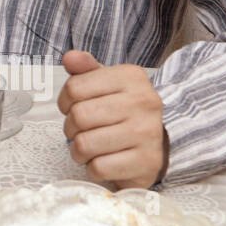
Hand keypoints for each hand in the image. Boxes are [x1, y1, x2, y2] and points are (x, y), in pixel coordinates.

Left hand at [58, 50, 168, 188]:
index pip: (74, 87)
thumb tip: (70, 57)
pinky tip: (105, 160)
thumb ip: (85, 69)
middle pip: (78, 116)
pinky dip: (94, 167)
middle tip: (81, 130)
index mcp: (131, 77)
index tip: (72, 106)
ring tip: (91, 146)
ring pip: (84, 144)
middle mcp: (144, 102)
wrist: (161, 143)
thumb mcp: (107, 83)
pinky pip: (98, 167)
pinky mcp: (146, 163)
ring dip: (79, 150)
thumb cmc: (125, 111)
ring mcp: (147, 133)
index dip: (65, 101)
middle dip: (71, 127)